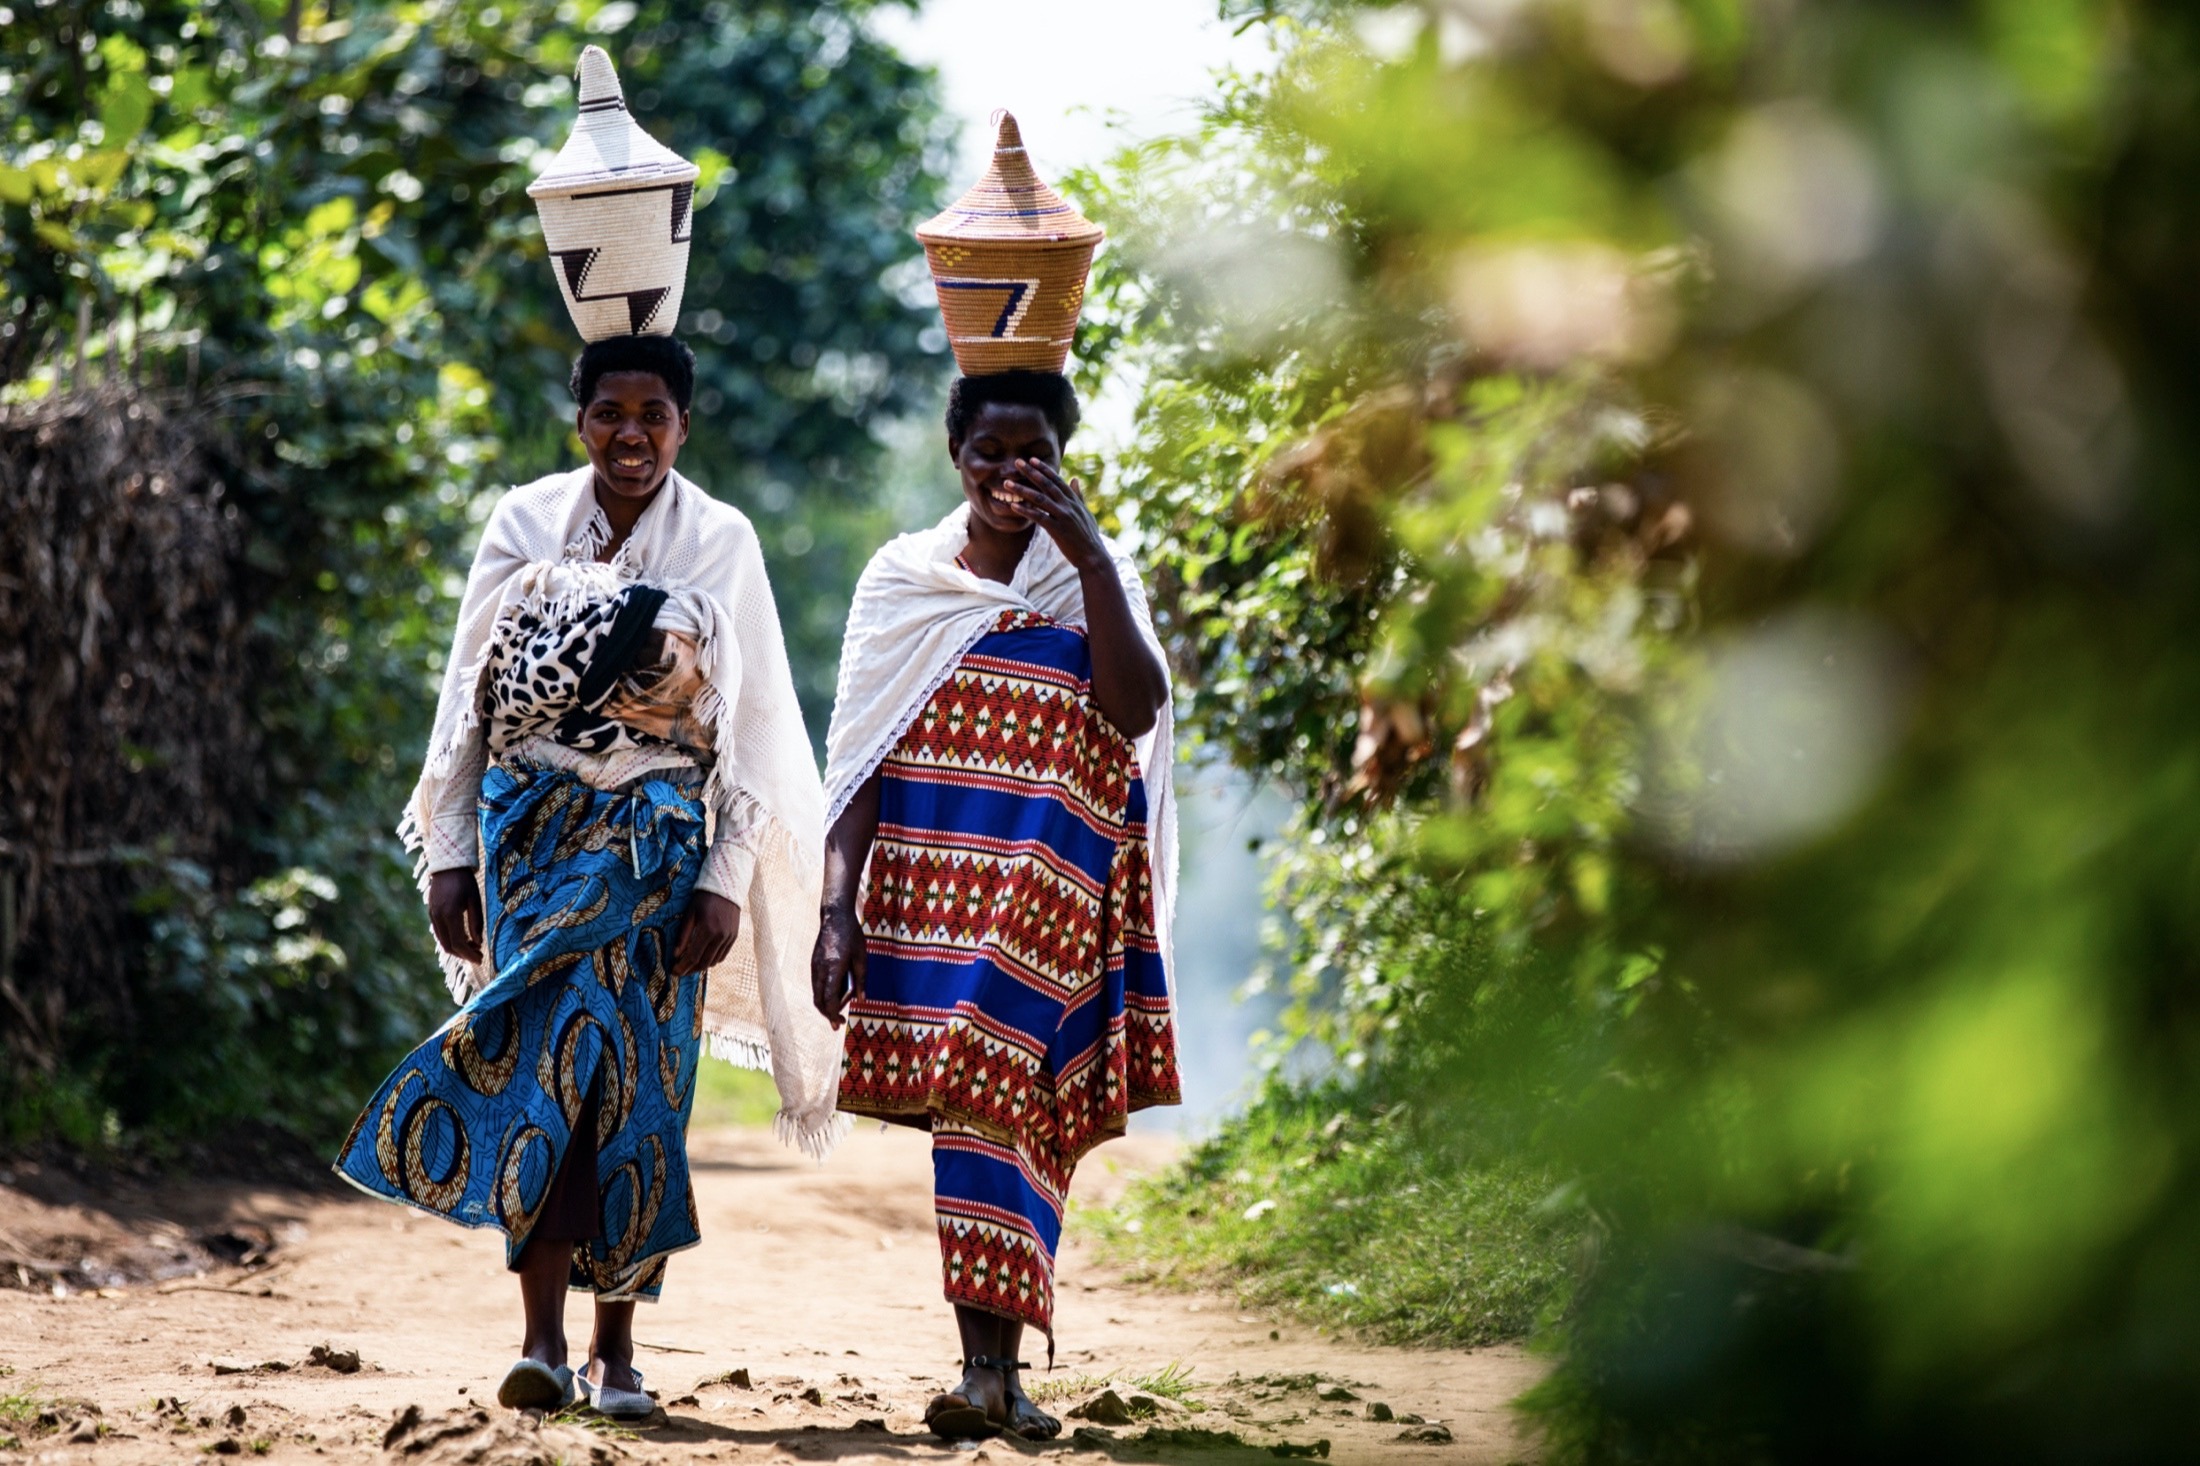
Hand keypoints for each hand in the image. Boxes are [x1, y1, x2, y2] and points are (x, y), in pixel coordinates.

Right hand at [428, 869, 484, 963]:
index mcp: (450, 914)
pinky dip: (451, 939)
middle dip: (464, 954)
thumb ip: (476, 922)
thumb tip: (478, 942)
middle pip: (448, 946)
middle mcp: (438, 917)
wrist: (447, 865)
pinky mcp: (431, 913)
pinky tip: (464, 937)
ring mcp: (432, 915)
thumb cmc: (465, 881)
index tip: (481, 959)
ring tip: (474, 947)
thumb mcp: (475, 900)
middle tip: (478, 955)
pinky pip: (440, 933)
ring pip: (443, 941)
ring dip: (457, 948)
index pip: (459, 942)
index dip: (469, 954)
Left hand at [673, 890, 740, 973]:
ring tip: (690, 966)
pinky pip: (722, 955)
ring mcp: (729, 937)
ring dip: (701, 966)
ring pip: (714, 961)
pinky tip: (704, 959)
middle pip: (704, 962)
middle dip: (690, 969)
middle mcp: (720, 936)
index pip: (693, 956)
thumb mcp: (690, 914)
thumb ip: (683, 936)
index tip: (674, 972)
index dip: (683, 966)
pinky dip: (712, 960)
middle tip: (680, 972)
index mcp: (707, 929)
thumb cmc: (704, 899)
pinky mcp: (734, 937)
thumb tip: (676, 955)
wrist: (727, 888)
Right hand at [809, 903, 865, 1027]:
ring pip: (816, 993)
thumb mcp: (862, 957)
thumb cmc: (852, 935)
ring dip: (826, 1004)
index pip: (829, 999)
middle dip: (828, 1014)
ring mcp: (814, 966)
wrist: (834, 916)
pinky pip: (816, 984)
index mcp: (834, 968)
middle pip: (819, 1001)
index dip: (833, 1014)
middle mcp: (820, 969)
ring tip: (840, 1007)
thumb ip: (861, 980)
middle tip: (840, 1021)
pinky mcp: (813, 963)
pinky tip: (835, 993)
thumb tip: (861, 1000)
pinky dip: (824, 994)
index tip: (839, 1023)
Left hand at [1002, 458, 1110, 572]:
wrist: (1093, 556)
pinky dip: (1025, 511)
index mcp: (1074, 501)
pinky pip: (1039, 517)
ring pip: (1040, 499)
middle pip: (1047, 485)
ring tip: (1007, 484)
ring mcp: (1063, 517)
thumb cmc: (1089, 536)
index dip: (1044, 469)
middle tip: (1017, 462)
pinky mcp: (1057, 530)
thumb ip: (1079, 496)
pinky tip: (1013, 506)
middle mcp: (1068, 505)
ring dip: (1022, 490)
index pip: (1057, 480)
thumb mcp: (1085, 512)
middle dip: (1031, 472)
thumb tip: (1075, 479)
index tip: (1032, 459)